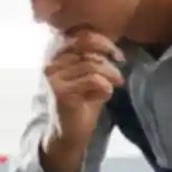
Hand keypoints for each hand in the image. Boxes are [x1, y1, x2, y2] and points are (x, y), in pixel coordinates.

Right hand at [41, 29, 124, 171]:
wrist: (67, 135)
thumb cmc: (80, 104)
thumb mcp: (88, 76)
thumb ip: (94, 59)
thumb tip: (112, 46)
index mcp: (55, 56)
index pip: (79, 36)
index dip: (102, 41)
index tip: (117, 55)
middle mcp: (51, 64)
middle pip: (87, 48)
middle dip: (109, 57)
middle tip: (120, 69)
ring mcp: (53, 78)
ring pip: (92, 65)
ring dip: (111, 74)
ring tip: (117, 83)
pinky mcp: (61, 93)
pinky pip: (92, 80)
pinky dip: (105, 86)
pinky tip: (107, 94)